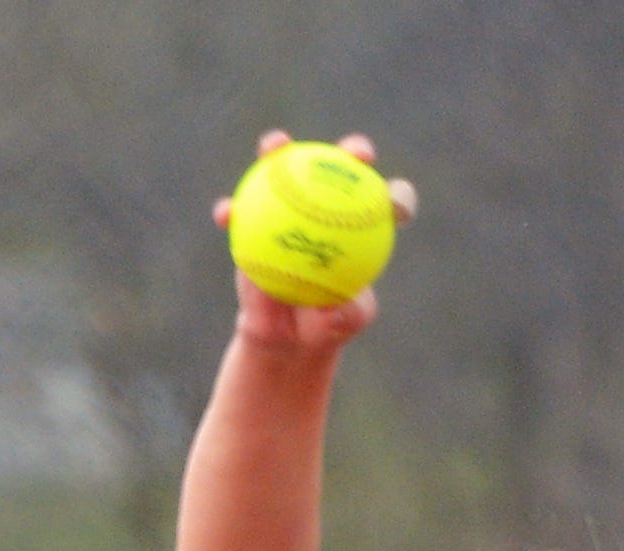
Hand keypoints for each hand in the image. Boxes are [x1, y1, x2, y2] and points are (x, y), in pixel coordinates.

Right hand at [214, 130, 415, 352]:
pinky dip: (232, 211)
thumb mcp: (344, 324)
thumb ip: (350, 314)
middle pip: (344, 167)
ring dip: (278, 148)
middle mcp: (328, 204)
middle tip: (356, 153)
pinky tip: (226, 213)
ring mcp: (291, 206)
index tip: (395, 204)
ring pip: (286, 168)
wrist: (290, 334)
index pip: (387, 204)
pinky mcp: (256, 220)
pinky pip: (241, 211)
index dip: (398, 198)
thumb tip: (341, 308)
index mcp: (362, 225)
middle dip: (354, 151)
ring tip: (273, 144)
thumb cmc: (325, 325)